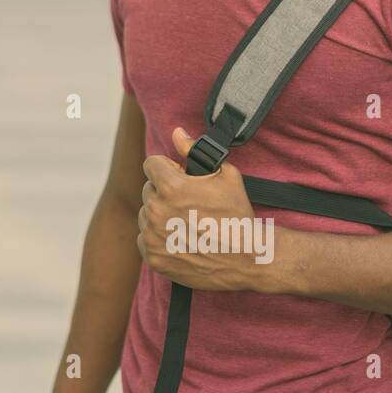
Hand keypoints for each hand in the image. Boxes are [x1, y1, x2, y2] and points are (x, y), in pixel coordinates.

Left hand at [137, 127, 270, 291]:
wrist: (246, 260)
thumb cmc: (237, 215)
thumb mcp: (225, 176)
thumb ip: (194, 151)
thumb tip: (177, 133)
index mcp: (170, 188)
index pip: (151, 164)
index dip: (167, 168)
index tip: (180, 177)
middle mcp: (156, 211)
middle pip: (149, 190)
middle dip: (165, 192)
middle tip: (188, 204)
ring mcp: (153, 236)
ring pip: (146, 215)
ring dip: (160, 215)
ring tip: (187, 223)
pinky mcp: (153, 257)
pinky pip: (145, 238)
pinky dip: (159, 238)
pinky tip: (181, 239)